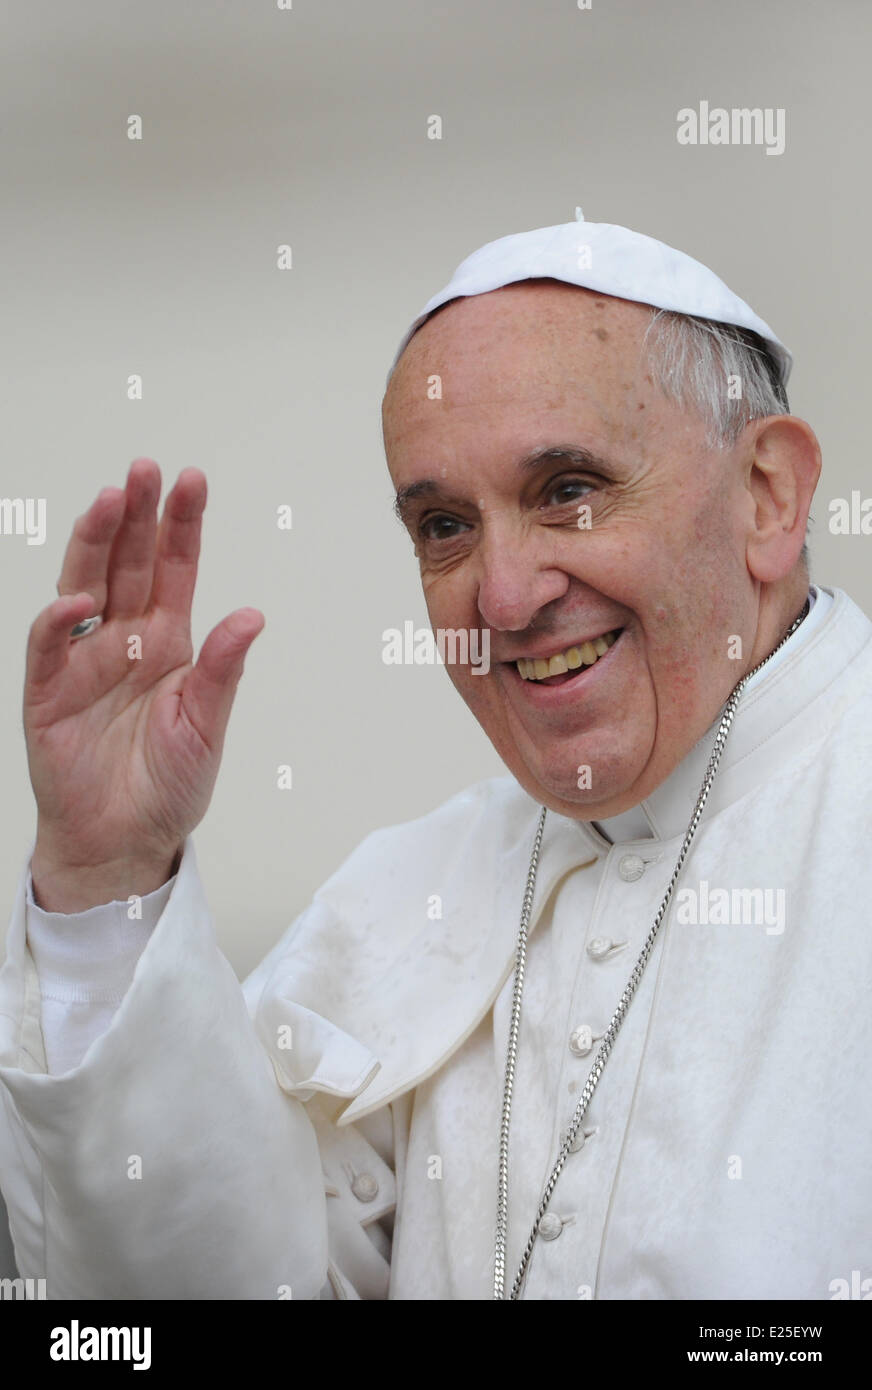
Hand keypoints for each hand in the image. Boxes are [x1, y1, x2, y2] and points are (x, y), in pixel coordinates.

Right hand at [24, 458, 263, 879]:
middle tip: (145, 468)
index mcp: (166, 640)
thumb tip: (251, 614)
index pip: (173, 568)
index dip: (181, 525)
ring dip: (95, 542)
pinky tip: (81, 600)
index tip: (192, 480)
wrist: (126, 843)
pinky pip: (49, 645)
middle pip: (127, 562)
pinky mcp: (48, 692)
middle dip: (136, 514)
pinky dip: (61, 619)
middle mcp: (123, 639)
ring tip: (111, 501)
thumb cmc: (168, 785)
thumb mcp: (206, 725)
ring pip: (85, 583)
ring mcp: (82, 660)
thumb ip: (223, 669)